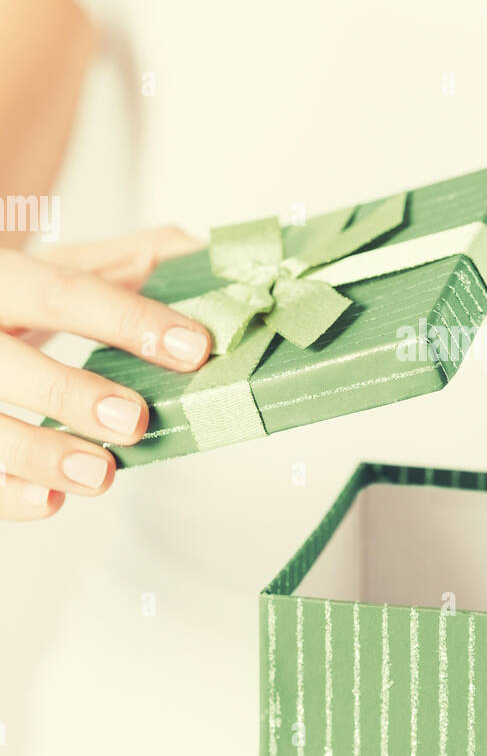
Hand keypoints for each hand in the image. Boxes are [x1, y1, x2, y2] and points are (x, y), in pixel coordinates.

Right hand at [0, 227, 210, 520]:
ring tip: (99, 475)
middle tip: (135, 420)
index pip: (64, 293)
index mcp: (4, 277)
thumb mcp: (60, 265)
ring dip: (40, 454)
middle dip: (73, 394)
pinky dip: (7, 493)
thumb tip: (198, 253)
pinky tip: (50, 502)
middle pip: (10, 362)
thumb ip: (126, 261)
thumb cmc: (19, 295)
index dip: (128, 320)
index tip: (193, 347)